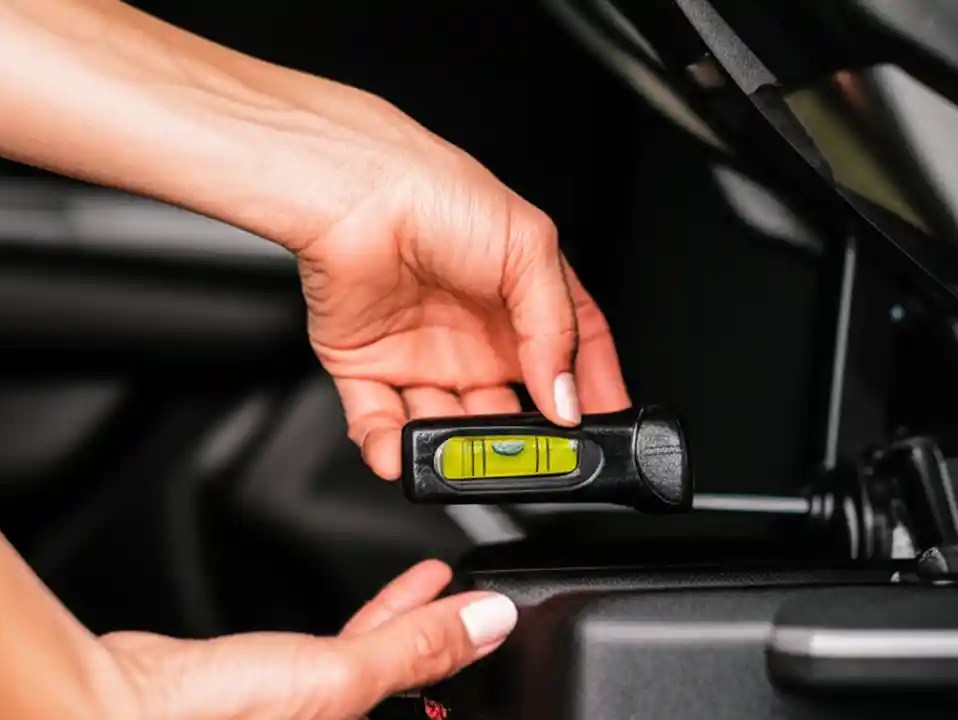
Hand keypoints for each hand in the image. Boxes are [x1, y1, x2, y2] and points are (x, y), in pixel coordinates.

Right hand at [100, 561, 514, 719]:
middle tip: (470, 599)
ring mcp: (303, 713)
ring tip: (435, 585)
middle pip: (407, 687)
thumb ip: (418, 647)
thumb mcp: (343, 676)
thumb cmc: (219, 717)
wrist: (121, 706)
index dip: (465, 666)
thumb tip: (488, 623)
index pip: (430, 709)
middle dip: (441, 638)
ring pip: (373, 664)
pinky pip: (337, 649)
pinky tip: (381, 601)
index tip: (491, 621)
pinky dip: (367, 620)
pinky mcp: (274, 684)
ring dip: (406, 623)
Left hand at [241, 86, 631, 477]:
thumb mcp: (528, 250)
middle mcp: (475, 333)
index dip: (591, 395)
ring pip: (446, 426)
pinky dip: (391, 447)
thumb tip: (567, 397)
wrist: (353, 194)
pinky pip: (381, 422)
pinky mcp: (368, 368)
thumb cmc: (437, 195)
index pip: (570, 357)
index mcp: (522, 299)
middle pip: (509, 409)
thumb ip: (557, 328)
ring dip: (455, 453)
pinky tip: (402, 455)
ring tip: (461, 460)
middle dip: (519, 443)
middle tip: (529, 462)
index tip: (604, 433)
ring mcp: (422, 354)